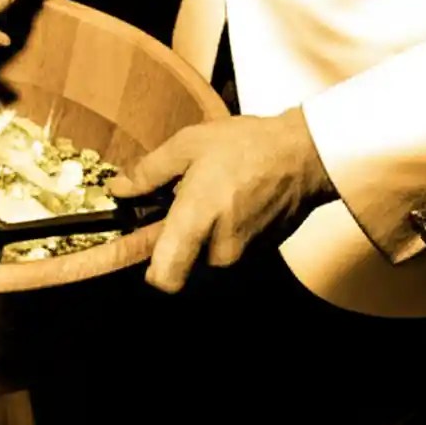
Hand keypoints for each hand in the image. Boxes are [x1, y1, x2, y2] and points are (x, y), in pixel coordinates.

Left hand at [108, 106, 338, 292]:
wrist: (306, 153)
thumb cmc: (247, 146)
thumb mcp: (187, 146)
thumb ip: (147, 172)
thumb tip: (119, 189)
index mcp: (195, 223)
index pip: (164, 279)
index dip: (150, 270)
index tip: (143, 246)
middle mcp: (219, 250)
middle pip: (182, 268)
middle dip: (174, 245)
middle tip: (174, 210)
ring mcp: (243, 256)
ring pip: (204, 262)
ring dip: (198, 240)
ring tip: (206, 202)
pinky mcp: (261, 254)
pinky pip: (228, 254)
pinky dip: (221, 237)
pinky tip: (227, 206)